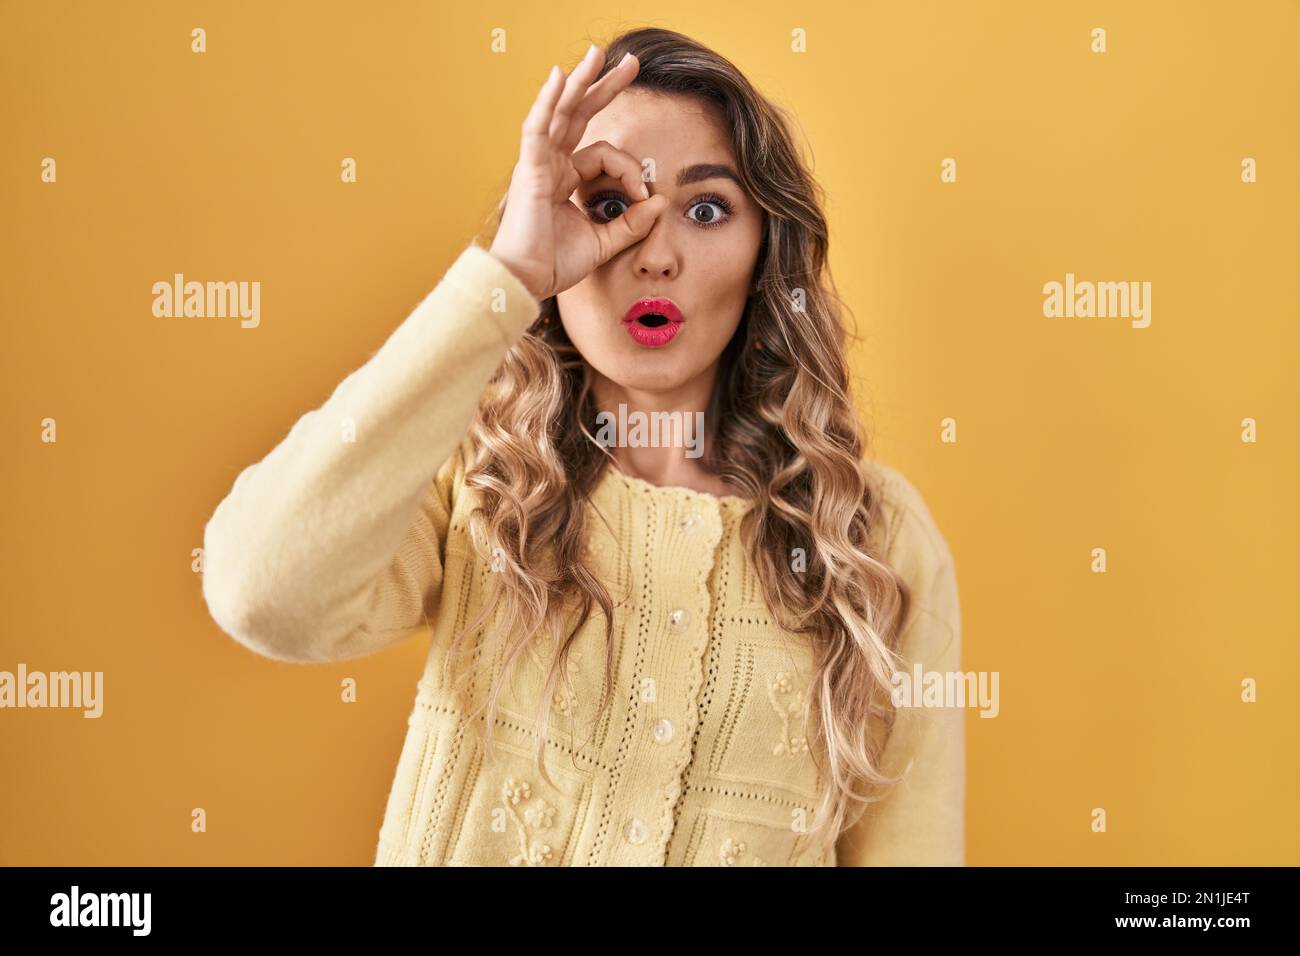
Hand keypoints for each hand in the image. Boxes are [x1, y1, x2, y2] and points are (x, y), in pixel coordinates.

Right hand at [488, 44, 669, 301]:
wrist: (525, 282)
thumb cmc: (554, 266)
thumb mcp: (604, 242)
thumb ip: (632, 223)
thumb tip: (660, 201)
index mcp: (565, 179)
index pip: (605, 156)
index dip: (630, 170)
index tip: (646, 195)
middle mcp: (551, 165)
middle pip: (580, 115)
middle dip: (605, 87)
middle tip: (631, 62)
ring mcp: (538, 164)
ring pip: (561, 112)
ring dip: (580, 81)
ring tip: (598, 53)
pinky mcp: (529, 171)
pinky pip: (537, 128)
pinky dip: (547, 102)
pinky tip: (560, 76)